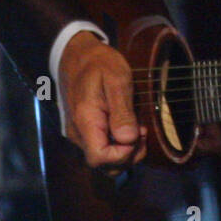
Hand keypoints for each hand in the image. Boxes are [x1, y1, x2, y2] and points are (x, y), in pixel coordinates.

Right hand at [58, 30, 146, 170]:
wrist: (78, 55)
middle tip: (142, 131)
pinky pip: (102, 149)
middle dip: (128, 156)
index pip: (100, 158)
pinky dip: (118, 145)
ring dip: (126, 152)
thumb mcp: (117, 79)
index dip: (123, 154)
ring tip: (138, 128)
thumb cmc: (100, 63)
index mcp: (85, 121)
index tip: (138, 133)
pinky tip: (128, 127)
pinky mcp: (84, 133)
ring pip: (104, 161)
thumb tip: (129, 139)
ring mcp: (80, 135)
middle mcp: (78, 134)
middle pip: (103, 165)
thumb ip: (122, 110)